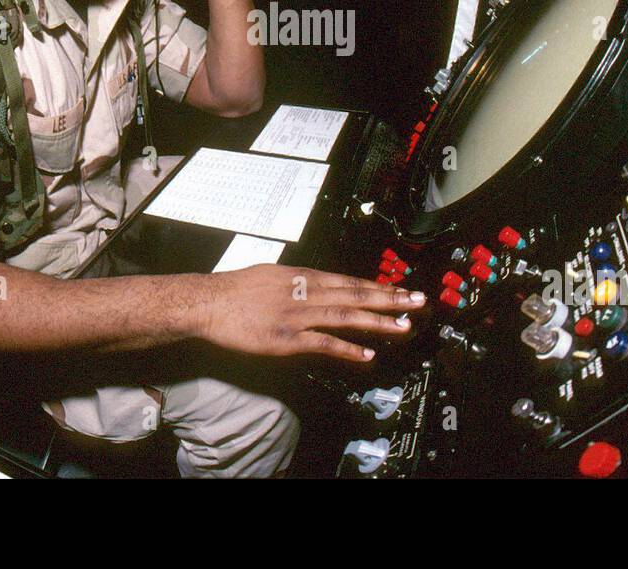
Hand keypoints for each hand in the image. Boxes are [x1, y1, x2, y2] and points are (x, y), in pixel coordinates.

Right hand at [195, 265, 426, 362]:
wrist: (210, 302)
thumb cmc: (237, 289)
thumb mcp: (274, 273)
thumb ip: (298, 280)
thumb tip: (316, 282)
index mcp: (304, 276)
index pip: (349, 281)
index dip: (378, 286)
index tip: (400, 289)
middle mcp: (307, 293)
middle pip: (355, 295)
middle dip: (389, 299)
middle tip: (417, 301)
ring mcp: (298, 316)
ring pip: (346, 317)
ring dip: (377, 322)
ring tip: (403, 326)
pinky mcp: (287, 339)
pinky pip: (322, 344)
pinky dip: (347, 349)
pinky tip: (366, 354)